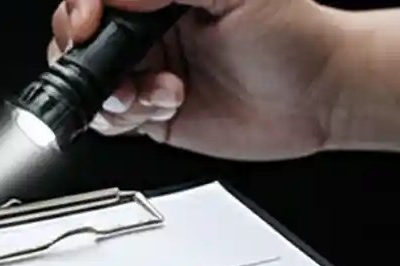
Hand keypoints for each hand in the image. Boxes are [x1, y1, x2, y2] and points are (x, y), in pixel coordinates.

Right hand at [49, 0, 352, 158]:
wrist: (322, 95)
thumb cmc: (296, 35)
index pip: (96, 0)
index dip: (80, 12)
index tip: (87, 25)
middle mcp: (150, 31)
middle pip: (77, 41)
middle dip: (83, 58)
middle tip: (115, 69)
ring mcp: (148, 73)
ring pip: (89, 85)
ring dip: (110, 94)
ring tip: (149, 92)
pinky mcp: (154, 113)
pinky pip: (111, 120)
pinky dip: (124, 118)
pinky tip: (165, 104)